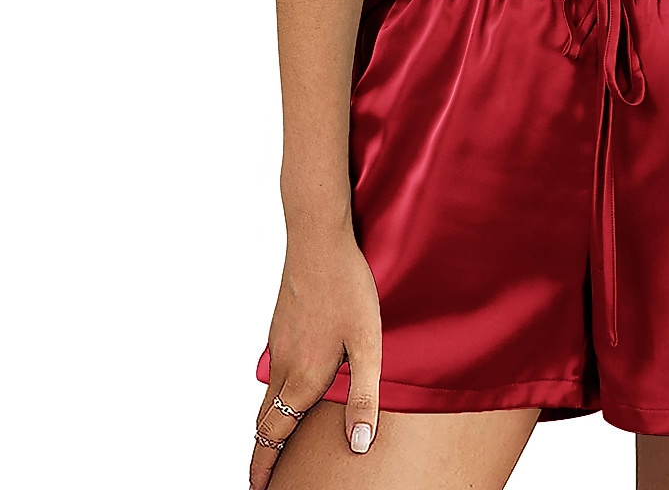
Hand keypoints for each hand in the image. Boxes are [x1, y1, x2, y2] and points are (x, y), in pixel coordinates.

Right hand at [250, 227, 381, 487]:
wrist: (318, 240)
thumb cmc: (348, 288)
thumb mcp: (368, 344)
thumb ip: (363, 397)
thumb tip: (358, 445)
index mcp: (302, 379)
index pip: (272, 438)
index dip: (265, 469)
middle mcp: (283, 367)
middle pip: (263, 422)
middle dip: (262, 454)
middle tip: (266, 477)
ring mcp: (277, 345)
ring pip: (267, 396)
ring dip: (268, 423)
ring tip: (278, 441)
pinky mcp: (280, 327)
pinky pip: (273, 370)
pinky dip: (274, 393)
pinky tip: (293, 388)